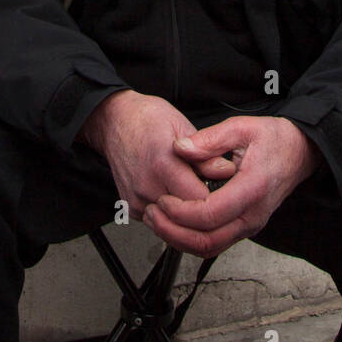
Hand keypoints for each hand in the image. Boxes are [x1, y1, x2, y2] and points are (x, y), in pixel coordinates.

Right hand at [78, 89, 236, 219]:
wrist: (115, 121)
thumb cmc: (147, 119)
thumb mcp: (181, 125)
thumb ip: (204, 154)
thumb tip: (226, 171)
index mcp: (163, 163)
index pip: (200, 200)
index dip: (215, 196)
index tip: (220, 187)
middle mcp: (147, 186)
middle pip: (187, 215)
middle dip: (201, 206)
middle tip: (204, 186)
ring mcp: (138, 199)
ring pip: (174, 222)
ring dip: (185, 211)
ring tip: (185, 186)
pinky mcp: (131, 208)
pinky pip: (159, 220)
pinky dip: (169, 211)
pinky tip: (170, 190)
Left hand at [142, 115, 321, 257]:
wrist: (300, 152)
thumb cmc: (275, 139)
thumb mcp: (242, 127)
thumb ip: (209, 139)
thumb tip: (180, 148)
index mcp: (252, 189)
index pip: (210, 215)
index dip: (181, 211)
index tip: (162, 199)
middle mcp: (253, 215)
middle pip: (208, 241)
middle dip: (174, 232)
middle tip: (153, 214)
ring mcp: (251, 224)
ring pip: (210, 248)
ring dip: (180, 240)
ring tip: (157, 221)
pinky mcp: (246, 226)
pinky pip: (216, 243)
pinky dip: (192, 239)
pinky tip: (175, 225)